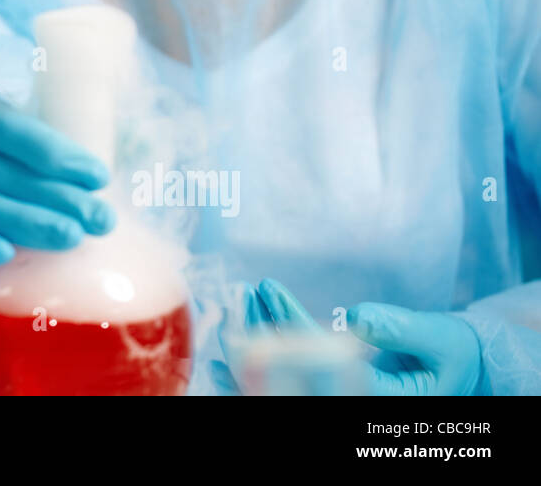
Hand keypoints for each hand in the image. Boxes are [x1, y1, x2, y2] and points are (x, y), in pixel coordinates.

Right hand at [0, 86, 112, 268]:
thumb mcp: (24, 134)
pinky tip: (5, 254)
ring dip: (23, 222)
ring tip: (71, 237)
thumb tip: (95, 180)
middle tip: (99, 219)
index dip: (55, 153)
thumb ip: (50, 149)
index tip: (99, 177)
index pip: (9, 129)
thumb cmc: (8, 154)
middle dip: (52, 196)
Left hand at [212, 279, 483, 395]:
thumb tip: (358, 316)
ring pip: (281, 375)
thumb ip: (403, 330)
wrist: (459, 368)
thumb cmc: (453, 354)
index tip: (271, 293)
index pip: (322, 365)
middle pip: (289, 375)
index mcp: (378, 399)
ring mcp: (334, 396)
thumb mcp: (442, 340)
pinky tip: (232, 335)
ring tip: (248, 293)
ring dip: (258, 335)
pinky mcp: (325, 388)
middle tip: (247, 290)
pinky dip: (256, 356)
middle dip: (263, 331)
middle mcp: (348, 402)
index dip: (291, 329)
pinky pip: (282, 378)